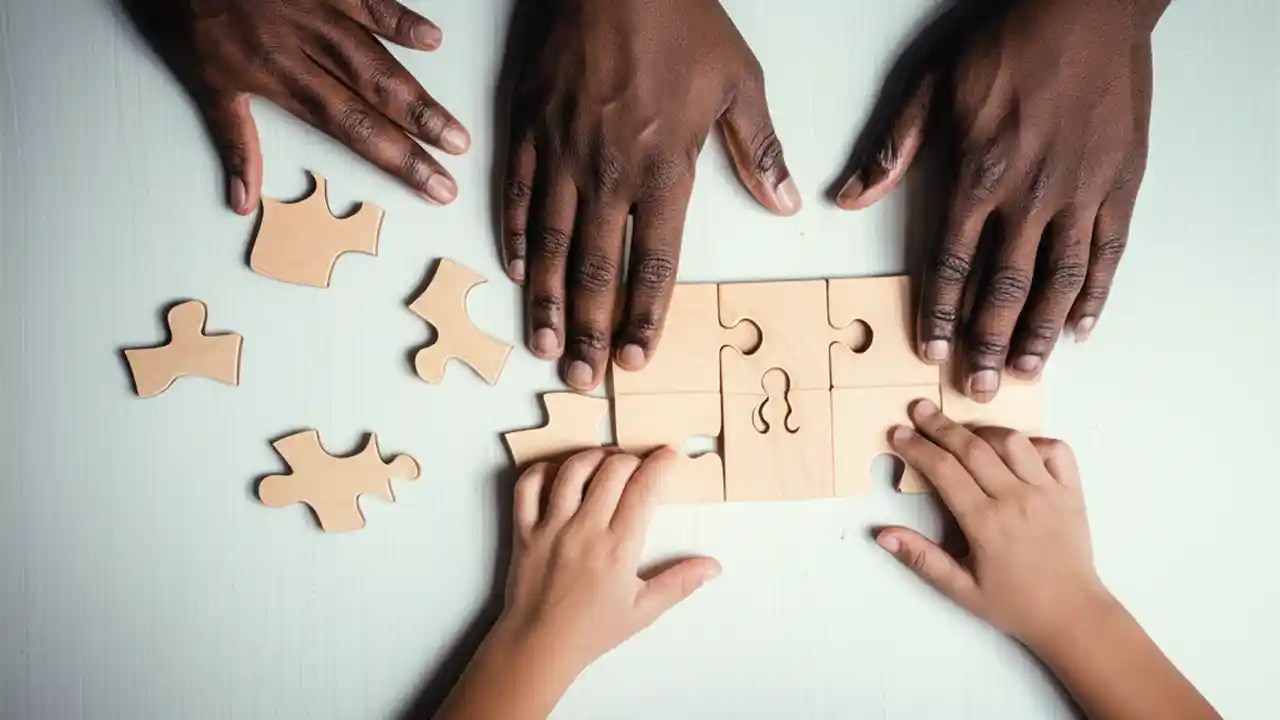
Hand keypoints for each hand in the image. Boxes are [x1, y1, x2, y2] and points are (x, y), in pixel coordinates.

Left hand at [124, 0, 468, 213]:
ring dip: (419, 94)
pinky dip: (400, 18)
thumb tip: (242, 200)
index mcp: (276, 76)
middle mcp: (302, 45)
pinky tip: (432, 39)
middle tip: (458, 161)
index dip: (394, 159)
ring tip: (454, 126)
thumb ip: (234, 140)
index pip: (348, 129)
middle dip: (419, 135)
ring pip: (376, 57)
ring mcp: (316, 8)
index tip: (430, 184)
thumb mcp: (202, 81)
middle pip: (372, 98)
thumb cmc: (184, 13)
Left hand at [496, 448, 720, 673]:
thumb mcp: (643, 610)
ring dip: (593, 457)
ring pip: (573, 470)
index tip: (669, 454)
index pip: (644, 489)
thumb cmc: (592, 630)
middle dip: (631, 458)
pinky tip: (560, 473)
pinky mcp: (524, 530)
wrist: (539, 645)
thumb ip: (679, 583)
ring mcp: (551, 527)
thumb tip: (713, 566)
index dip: (661, 464)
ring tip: (605, 462)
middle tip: (638, 466)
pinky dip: (544, 470)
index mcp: (618, 548)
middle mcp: (585, 529)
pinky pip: (529, 486)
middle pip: (612, 470)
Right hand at [503, 0, 800, 390]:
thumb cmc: (681, 23)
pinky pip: (518, 197)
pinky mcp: (528, 129)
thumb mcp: (740, 83)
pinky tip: (517, 273)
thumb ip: (760, 151)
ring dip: (546, 302)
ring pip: (551, 245)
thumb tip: (784, 204)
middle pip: (598, 270)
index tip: (633, 357)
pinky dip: (517, 238)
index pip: (655, 263)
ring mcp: (562, 154)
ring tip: (542, 346)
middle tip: (580, 378)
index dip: (644, 317)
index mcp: (666, 169)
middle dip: (589, 329)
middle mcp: (609, 174)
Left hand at [838, 0, 1168, 400]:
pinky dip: (1094, 293)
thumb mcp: (933, 87)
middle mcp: (1030, 195)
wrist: (1087, 11)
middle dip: (989, 341)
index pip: (952, 262)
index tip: (934, 352)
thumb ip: (893, 150)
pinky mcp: (1120, 185)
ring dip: (1039, 331)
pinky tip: (1079, 327)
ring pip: (1057, 279)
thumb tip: (849, 197)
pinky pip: (1107, 252)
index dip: (941, 312)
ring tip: (1027, 371)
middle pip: (1004, 285)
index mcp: (979, 177)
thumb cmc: (1007, 45)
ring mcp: (1080, 193)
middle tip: (981, 386)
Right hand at [876, 400, 1113, 649]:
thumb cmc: (1014, 604)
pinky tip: (1015, 449)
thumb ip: (921, 558)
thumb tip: (882, 534)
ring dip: (984, 430)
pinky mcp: (1072, 491)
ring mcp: (1048, 492)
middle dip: (940, 425)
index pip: (944, 471)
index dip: (917, 447)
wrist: (1072, 615)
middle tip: (919, 409)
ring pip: (1012, 441)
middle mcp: (1017, 500)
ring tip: (964, 431)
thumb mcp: (960, 589)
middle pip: (972, 447)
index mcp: (986, 524)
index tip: (898, 433)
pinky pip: (1055, 449)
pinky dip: (1034, 441)